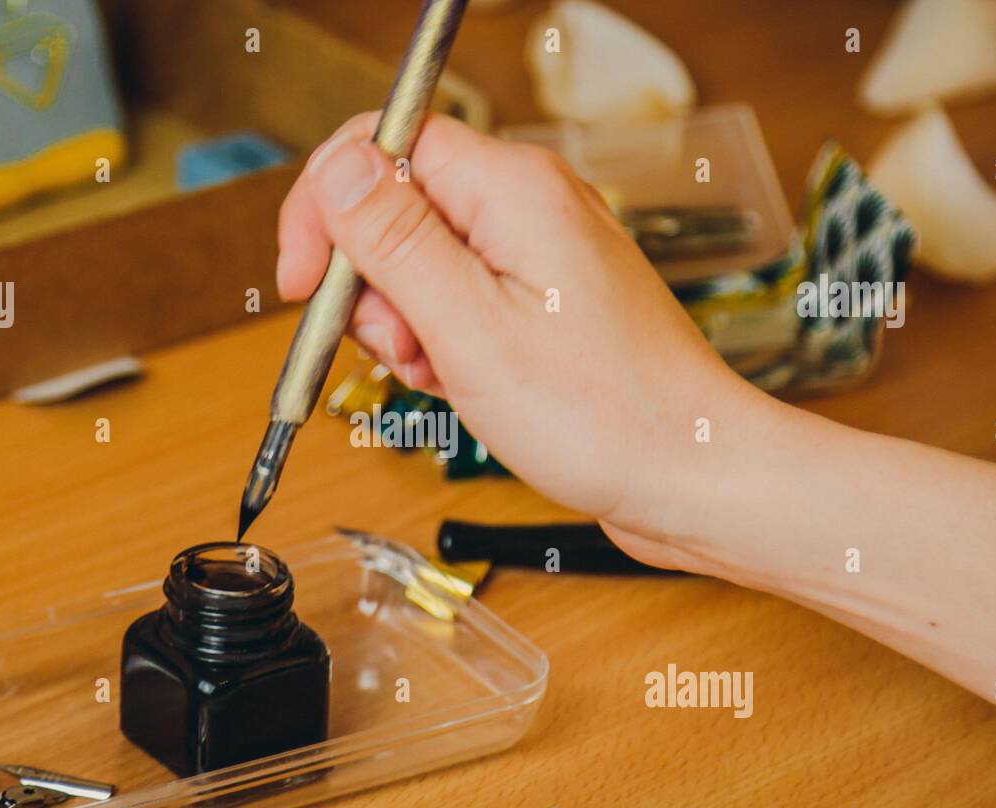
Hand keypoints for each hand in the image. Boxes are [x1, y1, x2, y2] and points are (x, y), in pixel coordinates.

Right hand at [276, 112, 776, 562]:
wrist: (692, 477)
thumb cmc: (606, 415)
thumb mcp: (470, 328)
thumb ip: (395, 241)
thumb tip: (338, 167)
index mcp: (514, 190)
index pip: (386, 142)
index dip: (329, 205)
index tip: (304, 279)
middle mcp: (530, 207)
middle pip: (400, 207)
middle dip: (373, 284)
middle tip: (400, 347)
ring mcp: (540, 256)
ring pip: (425, 264)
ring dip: (408, 325)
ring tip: (443, 375)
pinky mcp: (544, 301)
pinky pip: (462, 303)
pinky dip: (445, 346)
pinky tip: (465, 386)